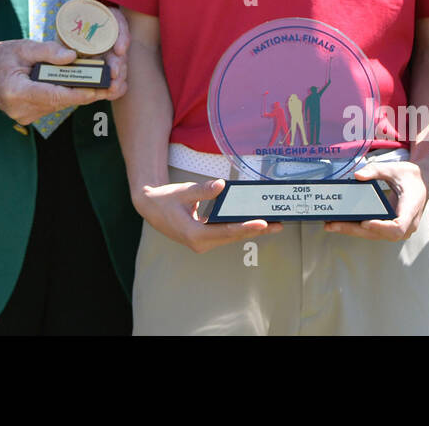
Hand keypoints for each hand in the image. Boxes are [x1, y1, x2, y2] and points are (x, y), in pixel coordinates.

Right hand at [0, 37, 126, 124]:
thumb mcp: (21, 47)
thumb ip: (47, 51)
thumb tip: (72, 56)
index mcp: (17, 92)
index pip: (55, 95)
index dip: (80, 92)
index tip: (101, 88)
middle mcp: (22, 110)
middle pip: (63, 101)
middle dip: (88, 91)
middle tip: (114, 82)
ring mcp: (26, 116)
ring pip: (61, 104)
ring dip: (79, 92)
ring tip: (103, 78)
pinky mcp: (29, 116)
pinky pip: (54, 105)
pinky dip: (67, 94)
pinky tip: (83, 83)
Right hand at [133, 178, 281, 252]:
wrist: (150, 207)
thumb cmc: (166, 199)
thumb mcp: (184, 191)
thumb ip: (203, 190)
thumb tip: (221, 185)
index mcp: (194, 234)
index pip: (226, 232)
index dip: (246, 227)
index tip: (262, 223)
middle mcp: (200, 243)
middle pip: (233, 237)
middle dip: (255, 230)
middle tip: (277, 224)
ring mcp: (202, 243)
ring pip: (231, 237)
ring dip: (249, 230)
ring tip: (271, 225)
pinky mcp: (204, 239)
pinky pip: (225, 234)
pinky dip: (239, 228)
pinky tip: (253, 223)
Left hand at [324, 160, 426, 242]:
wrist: (421, 182)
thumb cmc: (409, 175)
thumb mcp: (394, 168)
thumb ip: (376, 170)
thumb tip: (357, 175)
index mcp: (411, 209)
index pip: (398, 227)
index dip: (381, 227)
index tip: (365, 223)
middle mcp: (406, 224)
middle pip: (380, 234)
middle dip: (354, 229)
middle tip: (332, 225)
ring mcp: (398, 228)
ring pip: (374, 235)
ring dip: (352, 230)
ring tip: (330, 225)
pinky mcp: (389, 227)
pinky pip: (372, 231)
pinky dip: (356, 228)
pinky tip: (340, 223)